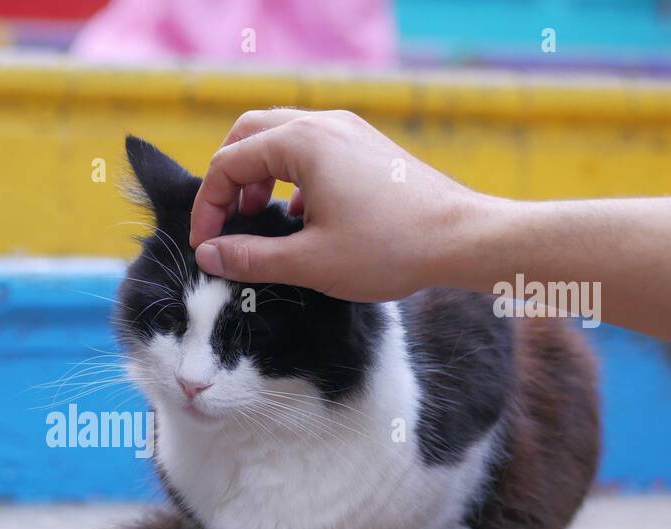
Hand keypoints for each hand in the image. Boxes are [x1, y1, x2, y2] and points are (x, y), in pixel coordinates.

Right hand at [190, 109, 481, 300]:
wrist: (462, 239)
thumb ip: (250, 258)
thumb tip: (209, 256)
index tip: (208, 247)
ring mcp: (349, 132)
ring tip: (258, 218)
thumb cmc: (389, 248)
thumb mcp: (309, 262)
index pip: (229, 163)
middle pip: (249, 135)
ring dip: (258, 176)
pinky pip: (311, 149)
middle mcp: (324, 124)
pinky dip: (289, 176)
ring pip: (280, 138)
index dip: (209, 207)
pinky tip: (300, 217)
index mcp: (302, 143)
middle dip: (228, 179)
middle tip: (225, 223)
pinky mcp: (366, 148)